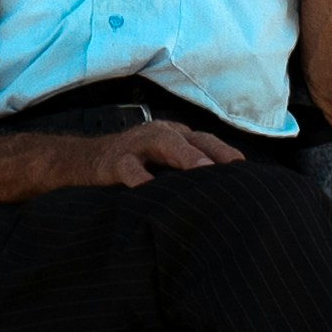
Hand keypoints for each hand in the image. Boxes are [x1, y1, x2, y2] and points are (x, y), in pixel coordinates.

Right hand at [72, 119, 246, 187]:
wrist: (84, 162)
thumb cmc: (134, 167)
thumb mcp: (162, 165)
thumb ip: (187, 173)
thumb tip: (221, 195)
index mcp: (176, 136)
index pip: (208, 141)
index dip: (227, 153)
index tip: (248, 170)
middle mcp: (160, 135)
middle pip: (193, 140)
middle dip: (213, 152)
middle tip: (234, 168)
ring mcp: (138, 145)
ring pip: (165, 144)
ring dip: (185, 156)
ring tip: (202, 169)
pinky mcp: (115, 161)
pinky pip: (129, 168)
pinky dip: (140, 178)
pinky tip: (150, 190)